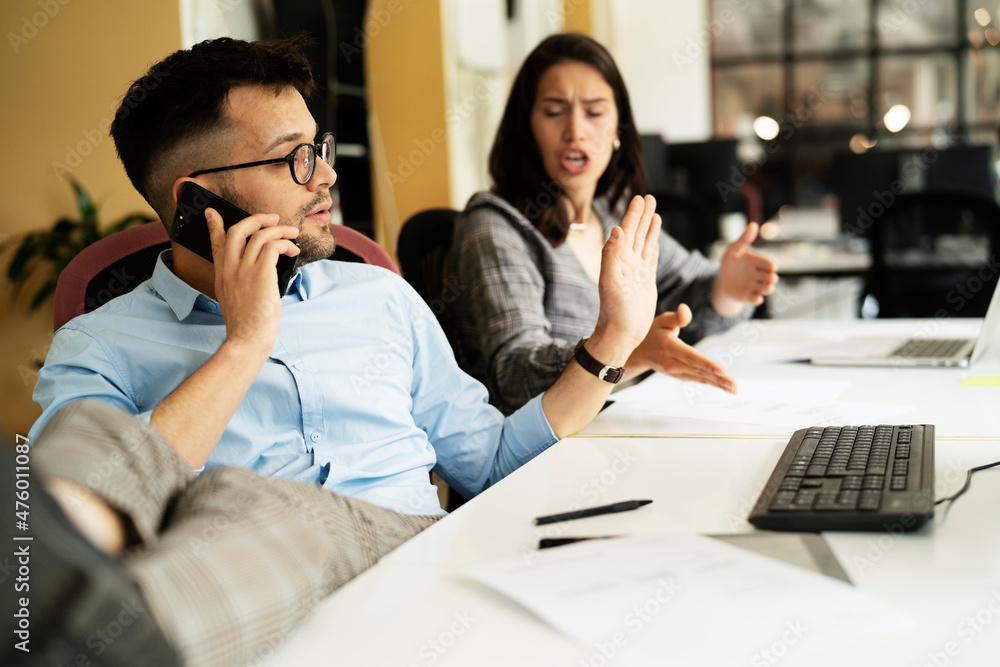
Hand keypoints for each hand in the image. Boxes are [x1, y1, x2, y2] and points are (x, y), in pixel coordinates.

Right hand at [206, 208, 299, 353]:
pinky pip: (273, 246)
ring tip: (292, 234)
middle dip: (256, 219)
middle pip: (238, 230)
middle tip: (272, 219)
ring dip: (279, 230)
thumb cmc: (246, 322)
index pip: (216, 242)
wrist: (247, 337)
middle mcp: (230, 268)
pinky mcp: (260, 274)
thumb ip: (237, 279)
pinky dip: (285, 243)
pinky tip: (292, 250)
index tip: (213, 213)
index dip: (214, 225)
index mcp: (222, 273)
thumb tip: (255, 266)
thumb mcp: (232, 297)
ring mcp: (244, 270)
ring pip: (260, 235)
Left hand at [589, 195, 660, 365]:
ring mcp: (636, 272)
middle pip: (636, 233)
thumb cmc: (615, 311)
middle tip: (648, 197)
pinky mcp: (644, 282)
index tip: (640, 198)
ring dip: (649, 227)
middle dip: (642, 215)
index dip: (633, 214)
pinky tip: (654, 238)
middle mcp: (626, 263)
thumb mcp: (611, 281)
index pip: (627, 231)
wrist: (621, 334)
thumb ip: (611, 255)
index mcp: (618, 260)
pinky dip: (653, 245)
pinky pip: (650, 258)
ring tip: (654, 211)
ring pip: (644, 243)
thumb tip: (616, 229)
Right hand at [627, 305, 736, 392]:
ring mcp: (675, 372)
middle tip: (735, 387)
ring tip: (734, 390)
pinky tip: (725, 387)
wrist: (636, 355)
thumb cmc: (651, 333)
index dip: (706, 364)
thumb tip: (685, 309)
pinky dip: (712, 383)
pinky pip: (698, 379)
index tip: (721, 371)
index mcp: (669, 347)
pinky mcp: (680, 376)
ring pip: (700, 378)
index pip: (690, 357)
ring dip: (718, 384)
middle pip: (699, 371)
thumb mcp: (661, 320)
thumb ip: (676, 317)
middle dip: (718, 379)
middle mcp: (672, 363)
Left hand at [712, 222, 777, 317]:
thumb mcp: (734, 249)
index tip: (769, 267)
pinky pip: (757, 300)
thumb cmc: (730, 262)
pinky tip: (754, 296)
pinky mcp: (748, 297)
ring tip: (762, 287)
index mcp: (758, 263)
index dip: (771, 266)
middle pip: (772, 278)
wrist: (722, 279)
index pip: (771, 265)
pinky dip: (757, 299)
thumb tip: (753, 224)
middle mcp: (759, 275)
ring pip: (768, 289)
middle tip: (765, 277)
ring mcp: (755, 286)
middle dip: (771, 278)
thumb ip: (744, 239)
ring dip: (767, 289)